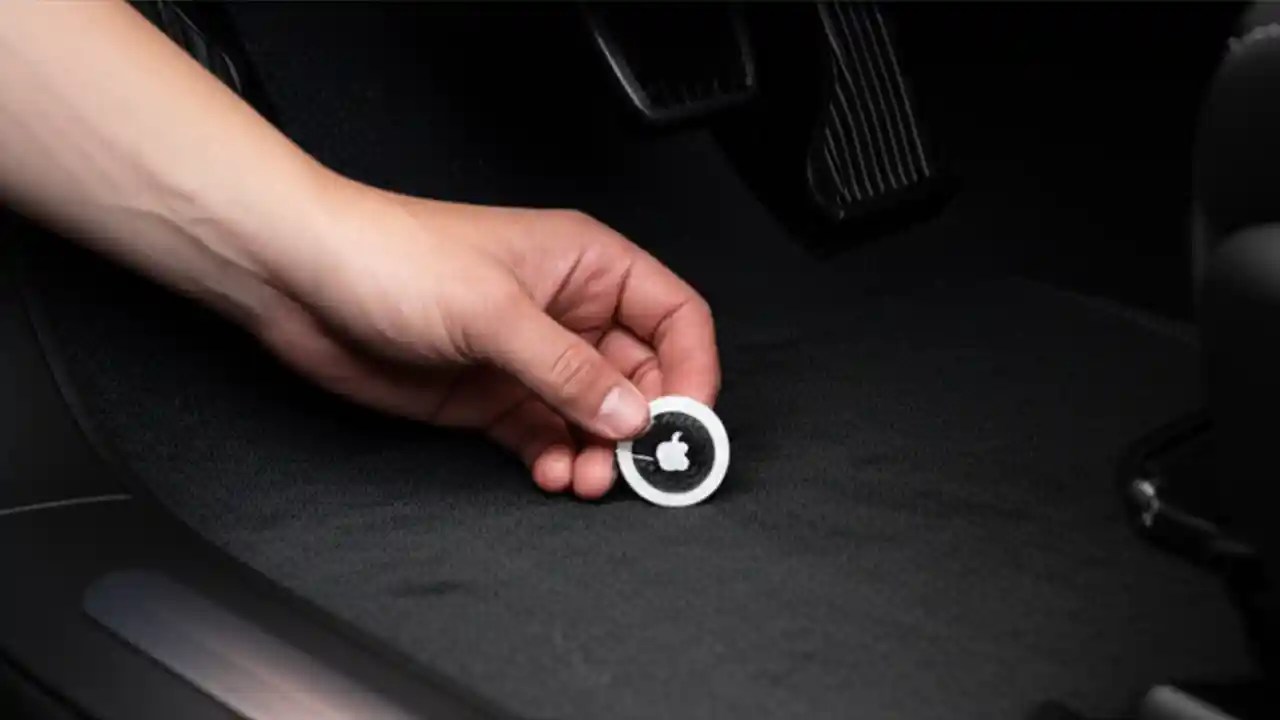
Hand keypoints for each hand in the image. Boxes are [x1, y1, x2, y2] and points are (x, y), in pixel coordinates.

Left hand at [249, 180, 720, 498]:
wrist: (302, 279)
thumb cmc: (394, 256)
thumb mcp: (496, 312)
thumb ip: (570, 370)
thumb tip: (636, 415)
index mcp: (588, 265)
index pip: (674, 316)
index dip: (693, 369)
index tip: (688, 422)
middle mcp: (568, 311)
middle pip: (641, 375)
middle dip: (643, 425)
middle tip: (635, 467)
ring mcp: (530, 357)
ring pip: (595, 415)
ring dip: (599, 451)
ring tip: (586, 477)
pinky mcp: (492, 396)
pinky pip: (546, 435)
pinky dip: (557, 458)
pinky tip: (553, 472)